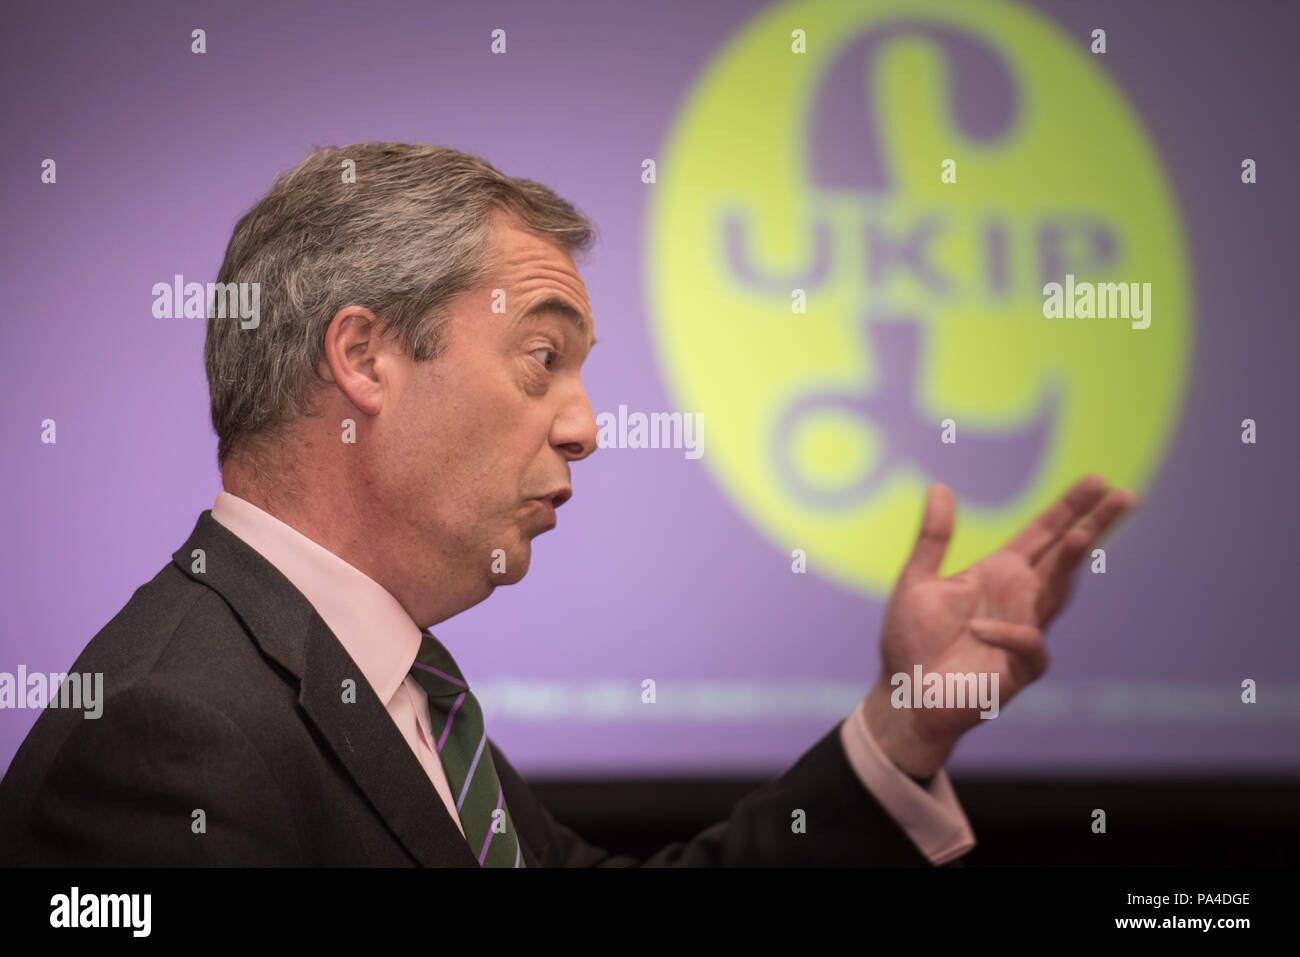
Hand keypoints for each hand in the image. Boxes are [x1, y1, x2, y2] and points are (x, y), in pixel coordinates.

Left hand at [863, 475, 1137, 777]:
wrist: (905, 694)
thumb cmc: (912, 639)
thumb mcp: (917, 580)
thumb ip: (933, 537)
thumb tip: (938, 486)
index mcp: (1000, 573)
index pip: (1044, 534)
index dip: (1070, 508)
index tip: (1097, 481)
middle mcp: (1020, 598)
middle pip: (1066, 557)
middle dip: (1094, 526)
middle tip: (1124, 495)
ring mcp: (1025, 632)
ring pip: (1058, 594)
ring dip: (1070, 566)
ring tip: (1081, 536)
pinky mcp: (1020, 669)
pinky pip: (1029, 645)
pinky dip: (1010, 634)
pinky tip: (982, 629)